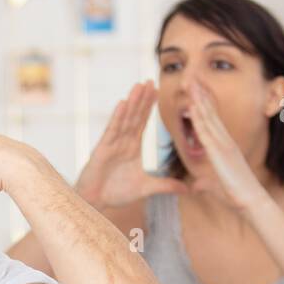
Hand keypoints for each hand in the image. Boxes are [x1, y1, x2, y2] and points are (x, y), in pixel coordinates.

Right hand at [75, 80, 188, 208]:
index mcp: (132, 147)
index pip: (142, 122)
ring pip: (125, 119)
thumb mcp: (146, 188)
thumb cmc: (116, 193)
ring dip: (132, 102)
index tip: (157, 90)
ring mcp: (112, 144)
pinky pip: (112, 130)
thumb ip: (165, 185)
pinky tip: (123, 103)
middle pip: (135, 116)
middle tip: (150, 80)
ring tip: (139, 85)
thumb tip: (187, 188)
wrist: (96, 203)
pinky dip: (118, 117)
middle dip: (142, 99)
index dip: (149, 107)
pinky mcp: (102, 149)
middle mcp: (123, 142)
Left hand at [183, 80, 267, 213]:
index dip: (204, 106)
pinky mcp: (220, 154)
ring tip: (191, 84)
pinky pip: (206, 133)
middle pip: (210, 115)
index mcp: (226, 148)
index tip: (198, 92)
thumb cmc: (238, 197)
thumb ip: (206, 184)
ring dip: (198, 101)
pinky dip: (199, 119)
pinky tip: (192, 107)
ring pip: (208, 119)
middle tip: (193, 79)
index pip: (212, 123)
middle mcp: (226, 143)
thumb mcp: (217, 189)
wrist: (252, 202)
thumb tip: (196, 185)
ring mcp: (224, 146)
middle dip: (201, 96)